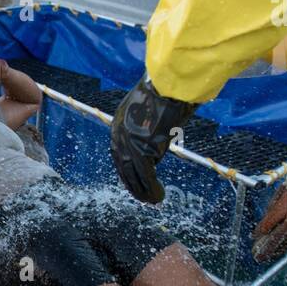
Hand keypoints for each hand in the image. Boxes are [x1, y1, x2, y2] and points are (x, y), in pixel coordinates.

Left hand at [109, 75, 197, 203]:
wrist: (168, 85)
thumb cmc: (164, 91)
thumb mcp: (147, 107)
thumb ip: (146, 125)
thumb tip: (155, 142)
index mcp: (118, 124)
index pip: (118, 154)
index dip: (127, 170)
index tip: (133, 181)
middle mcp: (120, 136)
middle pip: (123, 168)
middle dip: (133, 185)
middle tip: (143, 197)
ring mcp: (130, 144)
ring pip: (134, 175)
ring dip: (144, 191)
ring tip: (154, 200)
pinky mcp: (143, 150)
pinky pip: (147, 175)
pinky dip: (152, 189)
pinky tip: (159, 197)